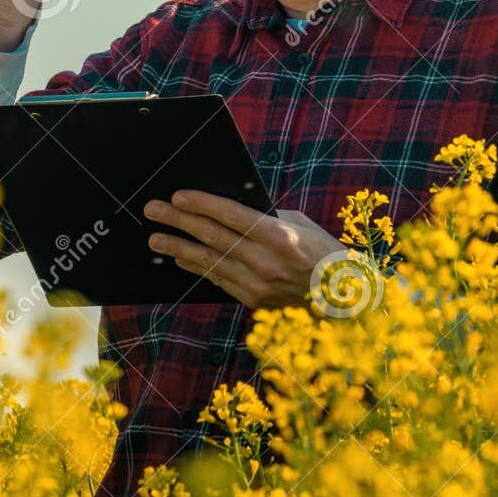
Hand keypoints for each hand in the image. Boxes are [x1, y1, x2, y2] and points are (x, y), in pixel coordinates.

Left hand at [143, 191, 347, 310]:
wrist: (343, 298)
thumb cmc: (323, 253)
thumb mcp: (302, 226)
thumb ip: (268, 218)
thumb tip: (233, 209)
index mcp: (282, 237)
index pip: (233, 216)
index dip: (202, 205)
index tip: (178, 196)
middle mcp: (267, 262)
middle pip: (214, 238)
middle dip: (180, 222)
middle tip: (154, 210)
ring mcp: (258, 285)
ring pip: (209, 262)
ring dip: (178, 248)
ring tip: (155, 238)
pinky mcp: (253, 300)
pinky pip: (218, 280)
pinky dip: (196, 267)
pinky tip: (179, 258)